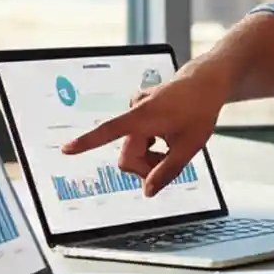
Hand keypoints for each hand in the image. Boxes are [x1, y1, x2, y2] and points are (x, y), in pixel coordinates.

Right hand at [61, 66, 224, 196]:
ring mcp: (137, 108)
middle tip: (170, 162)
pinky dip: (152, 141)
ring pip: (134, 146)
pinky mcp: (141, 107)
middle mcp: (135, 111)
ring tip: (174, 145)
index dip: (86, 143)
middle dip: (147, 165)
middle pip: (128, 155)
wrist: (207, 82)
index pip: (107, 133)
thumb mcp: (189, 147)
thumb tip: (148, 192)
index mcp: (142, 118)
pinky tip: (169, 134)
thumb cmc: (200, 110)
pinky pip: (139, 134)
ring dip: (151, 154)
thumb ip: (167, 172)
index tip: (66, 149)